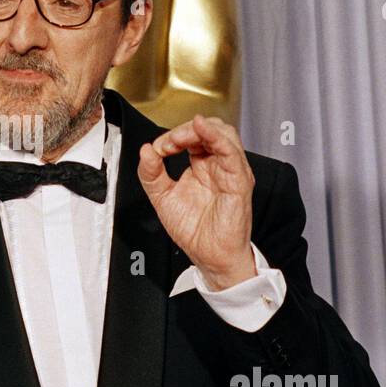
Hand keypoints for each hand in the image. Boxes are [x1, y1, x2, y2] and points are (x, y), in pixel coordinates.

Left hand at [137, 115, 255, 289]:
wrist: (210, 257)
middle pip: (209, 129)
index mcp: (202, 166)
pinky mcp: (239, 181)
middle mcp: (218, 166)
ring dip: (199, 130)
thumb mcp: (163, 198)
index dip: (173, 136)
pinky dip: (216, 138)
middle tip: (168, 142)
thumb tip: (146, 151)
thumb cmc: (195, 231)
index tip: (158, 149)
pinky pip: (232, 153)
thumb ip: (151, 174)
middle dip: (186, 129)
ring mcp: (230, 172)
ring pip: (223, 134)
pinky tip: (202, 130)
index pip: (191, 137)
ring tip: (179, 138)